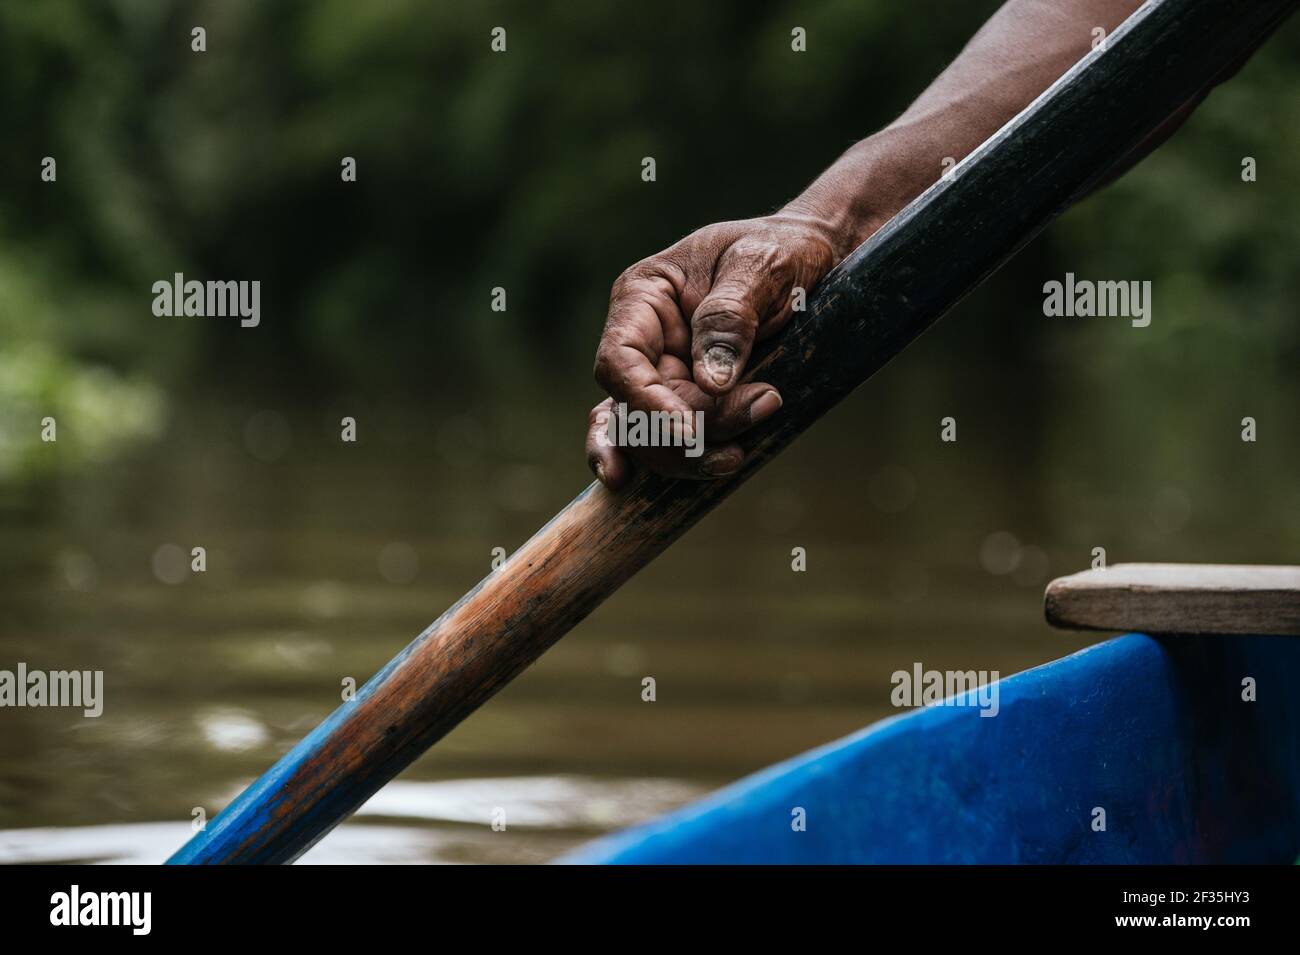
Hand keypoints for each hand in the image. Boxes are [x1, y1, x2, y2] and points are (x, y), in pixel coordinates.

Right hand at [585, 214, 838, 488]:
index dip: (646, 404)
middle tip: (761, 408)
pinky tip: (709, 471)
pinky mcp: (689, 400)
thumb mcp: (762, 265)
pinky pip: (669, 441)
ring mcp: (663, 374)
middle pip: (637, 410)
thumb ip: (730, 317)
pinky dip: (683, 463)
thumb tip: (710, 383)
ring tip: (743, 450)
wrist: (813, 257)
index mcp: (643, 297)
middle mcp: (643, 341)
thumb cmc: (782, 248)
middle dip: (691, 429)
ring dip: (693, 456)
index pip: (620, 362)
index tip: (690, 432)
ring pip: (649, 436)